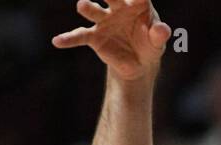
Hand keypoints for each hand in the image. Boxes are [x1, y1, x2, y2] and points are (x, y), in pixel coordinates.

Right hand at [52, 0, 170, 81]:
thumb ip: (159, 35)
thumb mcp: (157, 42)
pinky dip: (68, 39)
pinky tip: (57, 41)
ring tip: (82, 5)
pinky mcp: (94, 36)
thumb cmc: (149, 45)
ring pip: (93, 10)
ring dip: (88, 7)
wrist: (139, 63)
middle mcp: (117, 7)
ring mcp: (104, 20)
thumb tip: (163, 30)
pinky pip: (79, 36)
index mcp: (137, 4)